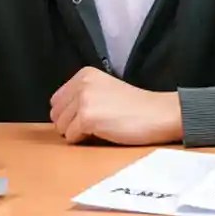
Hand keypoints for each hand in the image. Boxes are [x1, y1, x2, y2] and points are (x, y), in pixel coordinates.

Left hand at [49, 66, 182, 145]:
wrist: (158, 113)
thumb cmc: (136, 107)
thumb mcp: (105, 90)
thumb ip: (83, 95)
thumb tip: (60, 115)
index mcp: (84, 74)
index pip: (57, 100)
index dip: (69, 113)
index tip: (88, 116)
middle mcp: (81, 84)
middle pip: (56, 114)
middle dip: (70, 124)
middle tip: (94, 125)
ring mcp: (83, 100)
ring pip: (61, 126)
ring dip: (77, 133)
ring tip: (100, 128)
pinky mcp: (87, 118)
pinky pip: (71, 137)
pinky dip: (84, 140)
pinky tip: (102, 133)